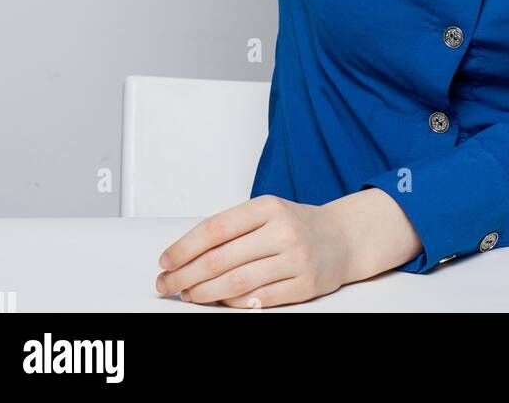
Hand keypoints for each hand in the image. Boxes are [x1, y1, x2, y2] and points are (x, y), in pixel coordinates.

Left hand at [155, 188, 422, 307]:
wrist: (343, 238)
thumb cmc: (295, 224)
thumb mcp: (266, 212)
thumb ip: (232, 229)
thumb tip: (186, 255)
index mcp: (268, 206)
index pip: (215, 228)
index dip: (185, 247)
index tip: (165, 260)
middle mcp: (282, 231)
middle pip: (221, 259)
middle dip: (186, 275)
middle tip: (166, 284)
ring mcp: (295, 259)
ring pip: (236, 283)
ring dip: (204, 293)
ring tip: (187, 295)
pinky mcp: (305, 286)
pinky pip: (259, 300)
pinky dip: (233, 303)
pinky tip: (218, 301)